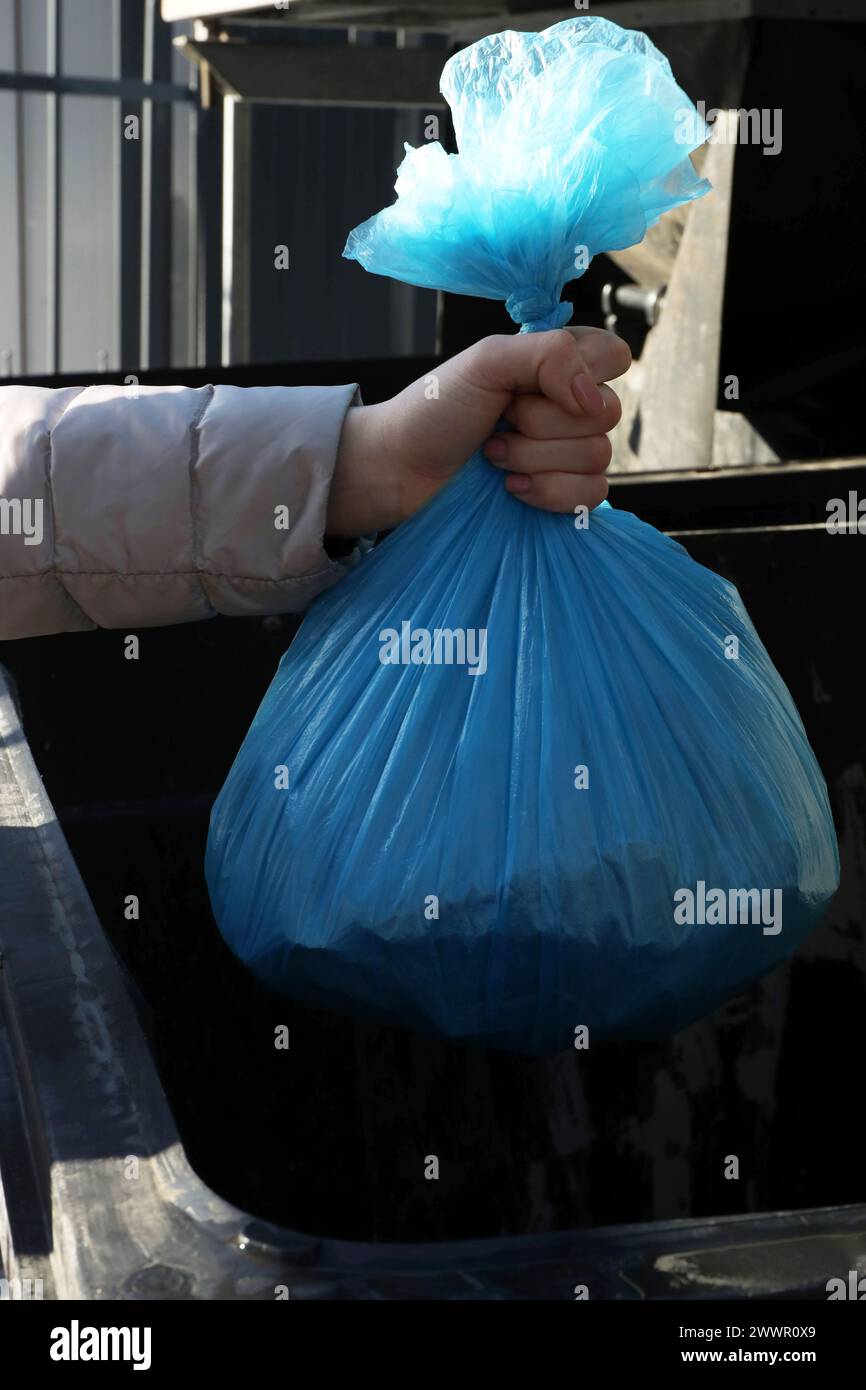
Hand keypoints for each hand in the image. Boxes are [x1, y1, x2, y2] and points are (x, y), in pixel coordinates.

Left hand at [326, 327, 630, 536]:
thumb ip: (550, 356)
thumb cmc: (435, 411)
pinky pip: (593, 495)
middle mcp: (569, 405)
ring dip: (535, 459)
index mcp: (558, 364)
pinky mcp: (562, 494)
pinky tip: (512, 487)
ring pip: (598, 457)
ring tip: (493, 457)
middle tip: (499, 424)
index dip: (585, 375)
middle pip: (606, 413)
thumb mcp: (486, 362)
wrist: (400, 469)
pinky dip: (549, 492)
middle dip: (542, 424)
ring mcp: (567, 453)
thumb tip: (592, 397)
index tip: (534, 387)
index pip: (614, 356)